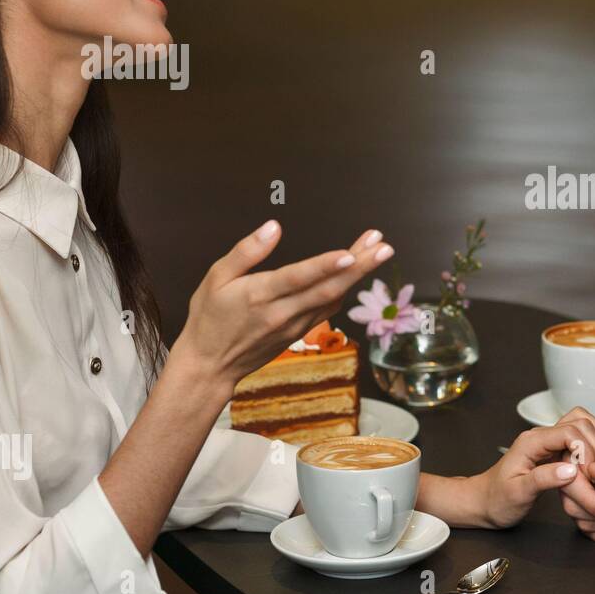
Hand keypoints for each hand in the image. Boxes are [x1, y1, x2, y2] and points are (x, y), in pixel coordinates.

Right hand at [172, 220, 393, 397]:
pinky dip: (345, 289)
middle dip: (360, 266)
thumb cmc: (209, 318)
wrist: (211, 366)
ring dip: (359, 275)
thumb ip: (246, 251)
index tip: (349, 253)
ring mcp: (294, 325)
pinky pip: (328, 308)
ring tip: (379, 250)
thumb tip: (273, 227)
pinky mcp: (300, 332)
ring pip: (333, 298)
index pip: (298, 279)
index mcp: (259, 296)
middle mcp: (282, 312)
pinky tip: (357, 272)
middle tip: (384, 246)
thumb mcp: (215, 278)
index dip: (325, 266)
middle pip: (327, 288)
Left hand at [475, 419, 594, 528]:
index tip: (591, 474)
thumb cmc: (497, 500)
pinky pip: (579, 441)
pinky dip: (592, 451)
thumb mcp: (518, 494)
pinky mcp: (554, 450)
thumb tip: (570, 470)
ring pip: (583, 429)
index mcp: (532, 442)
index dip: (587, 451)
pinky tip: (593, 471)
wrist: (484, 502)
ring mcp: (548, 442)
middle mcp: (541, 436)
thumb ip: (543, 479)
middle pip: (580, 426)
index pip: (569, 432)